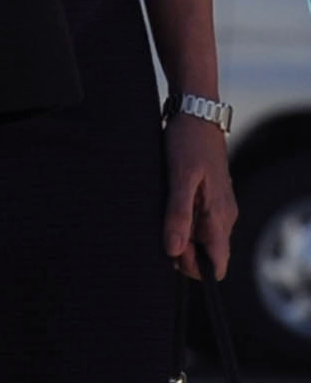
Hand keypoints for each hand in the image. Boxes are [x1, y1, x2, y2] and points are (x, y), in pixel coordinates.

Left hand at [167, 113, 236, 280]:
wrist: (195, 114)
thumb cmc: (187, 143)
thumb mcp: (179, 177)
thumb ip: (178, 214)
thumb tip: (174, 251)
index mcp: (220, 216)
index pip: (217, 264)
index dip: (194, 267)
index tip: (171, 253)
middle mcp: (223, 216)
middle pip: (206, 254)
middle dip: (182, 252)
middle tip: (158, 228)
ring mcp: (216, 207)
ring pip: (199, 238)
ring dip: (179, 235)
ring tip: (158, 214)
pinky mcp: (207, 198)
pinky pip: (195, 222)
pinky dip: (179, 221)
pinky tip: (162, 207)